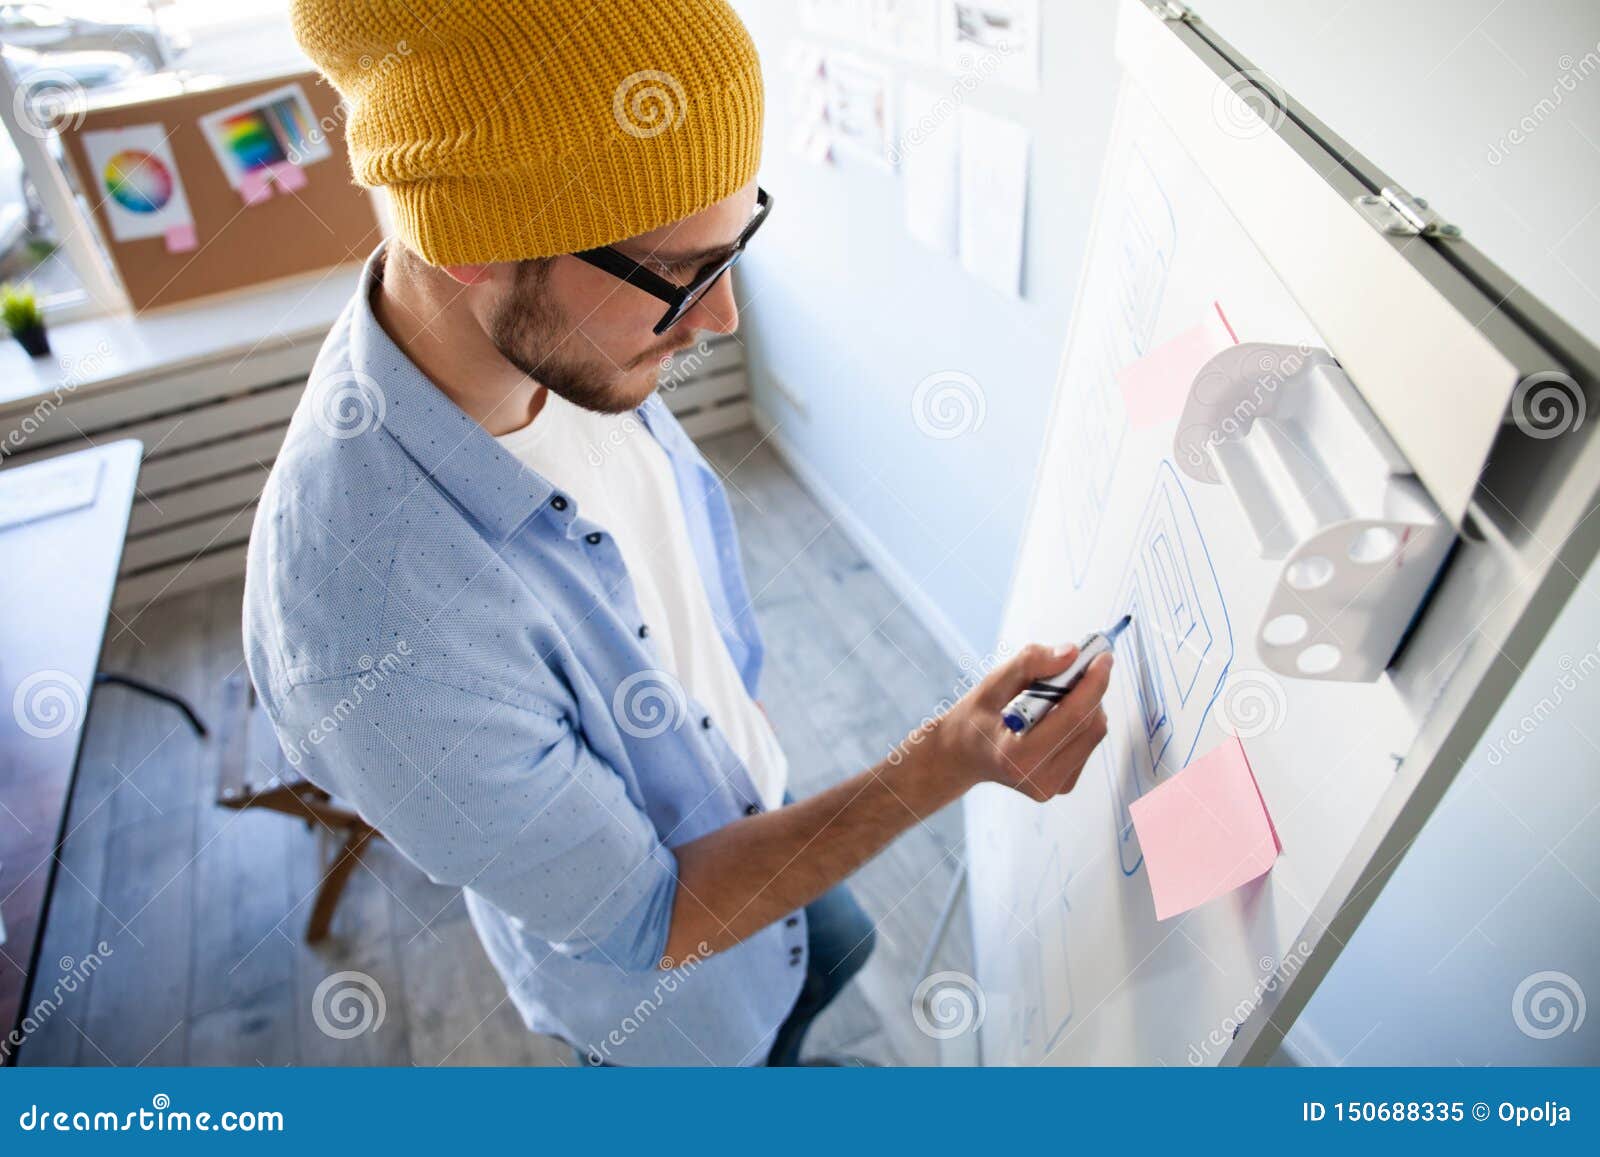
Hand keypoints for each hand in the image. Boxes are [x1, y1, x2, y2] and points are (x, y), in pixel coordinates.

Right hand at [921, 644, 1111, 801]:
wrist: (963, 755)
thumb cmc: (976, 717)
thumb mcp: (992, 684)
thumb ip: (1030, 664)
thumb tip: (1073, 653)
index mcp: (1018, 756)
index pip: (1073, 716)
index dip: (1094, 683)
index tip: (1103, 656)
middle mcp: (1040, 779)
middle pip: (1090, 725)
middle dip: (1091, 690)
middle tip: (1079, 666)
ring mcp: (1053, 786)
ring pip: (1093, 734)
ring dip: (1087, 705)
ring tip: (1057, 694)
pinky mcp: (1063, 786)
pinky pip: (1088, 744)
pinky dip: (1080, 721)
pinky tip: (1055, 716)